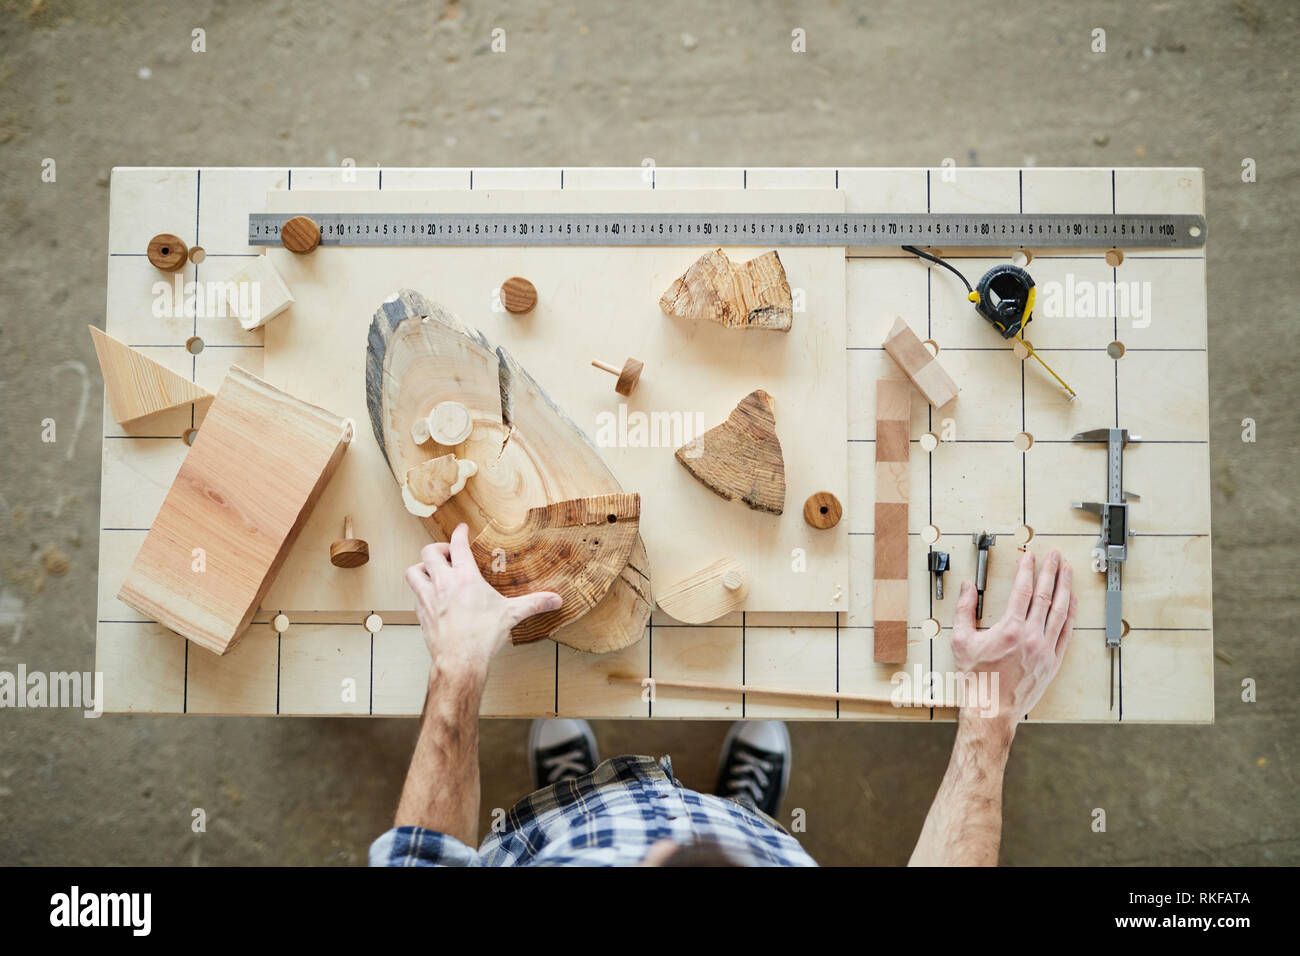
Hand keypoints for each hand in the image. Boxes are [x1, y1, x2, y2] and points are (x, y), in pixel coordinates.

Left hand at [404, 523, 561, 683]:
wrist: (460, 661)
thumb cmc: (482, 637)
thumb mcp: (511, 615)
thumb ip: (533, 603)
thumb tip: (555, 600)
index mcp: (465, 577)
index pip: (457, 544)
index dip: (459, 533)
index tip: (462, 529)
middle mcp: (443, 583)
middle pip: (428, 553)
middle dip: (437, 548)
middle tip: (447, 553)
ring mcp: (428, 598)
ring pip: (413, 572)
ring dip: (421, 568)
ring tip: (432, 571)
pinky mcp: (421, 614)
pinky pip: (415, 595)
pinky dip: (421, 591)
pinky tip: (431, 597)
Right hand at [951, 548, 1076, 729]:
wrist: (991, 709)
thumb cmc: (976, 679)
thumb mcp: (961, 641)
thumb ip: (964, 610)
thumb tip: (967, 588)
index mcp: (1009, 629)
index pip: (1022, 591)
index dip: (1027, 570)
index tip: (1030, 557)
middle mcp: (1031, 637)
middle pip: (1045, 596)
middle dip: (1051, 572)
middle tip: (1055, 556)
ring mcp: (1045, 650)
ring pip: (1060, 612)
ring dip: (1065, 589)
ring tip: (1068, 572)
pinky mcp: (1052, 663)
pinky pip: (1066, 633)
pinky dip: (1070, 615)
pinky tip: (1072, 603)